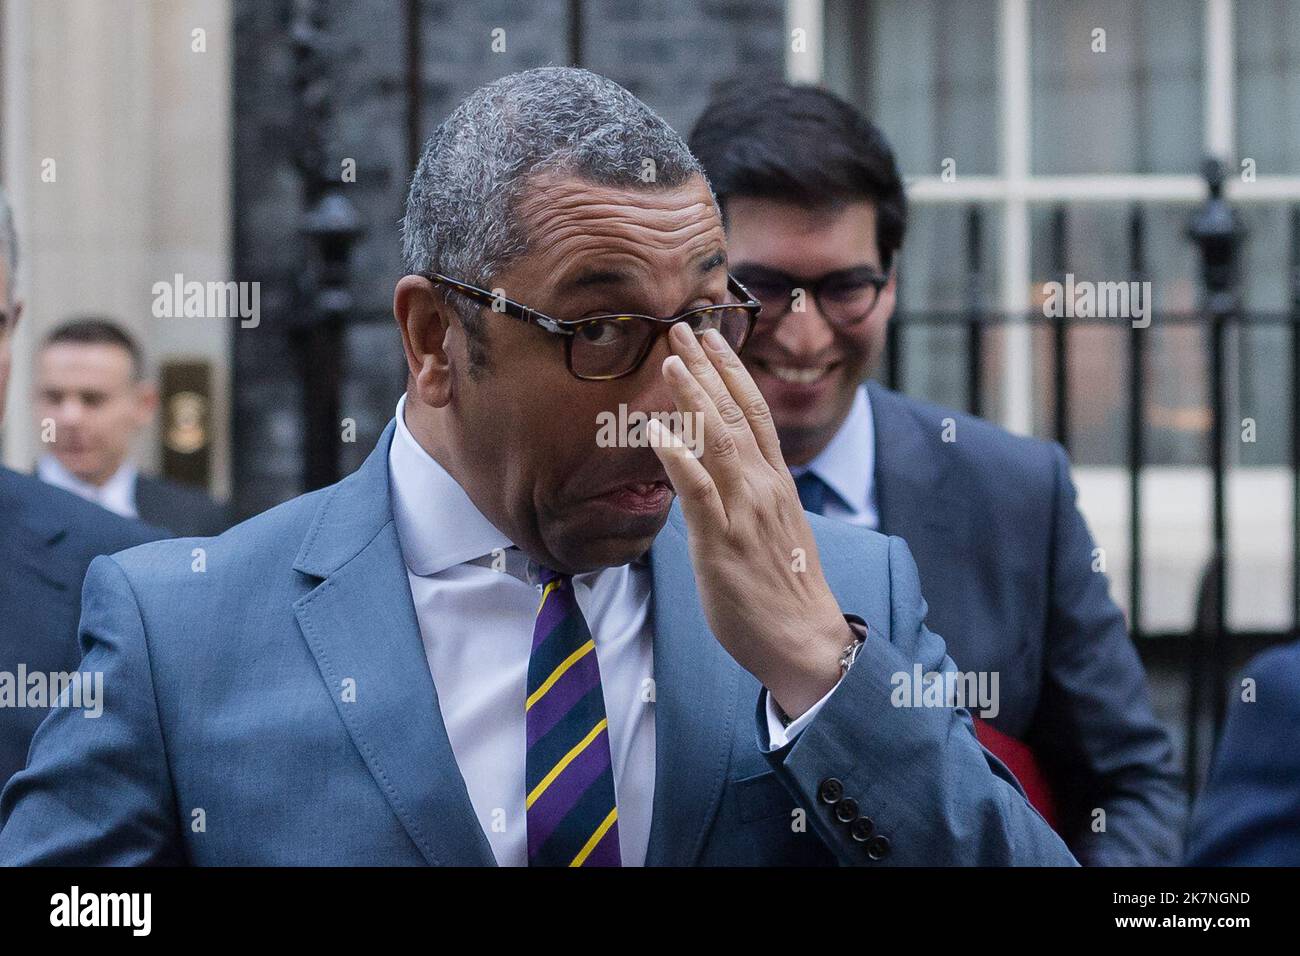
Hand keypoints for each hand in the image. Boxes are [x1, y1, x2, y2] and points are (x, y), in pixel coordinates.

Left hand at [646, 322, 853, 717]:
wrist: (805, 640)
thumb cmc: (784, 589)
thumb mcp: (774, 528)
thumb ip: (751, 494)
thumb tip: (720, 472)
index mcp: (777, 481)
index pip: (754, 411)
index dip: (732, 370)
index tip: (712, 337)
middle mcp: (764, 486)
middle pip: (735, 412)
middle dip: (708, 366)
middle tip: (682, 326)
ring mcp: (745, 511)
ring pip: (717, 440)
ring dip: (691, 397)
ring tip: (668, 360)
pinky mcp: (723, 541)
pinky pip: (698, 491)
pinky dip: (678, 458)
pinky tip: (657, 432)